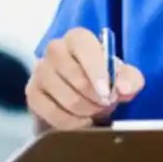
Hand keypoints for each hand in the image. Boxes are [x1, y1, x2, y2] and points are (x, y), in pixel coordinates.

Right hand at [25, 27, 143, 129]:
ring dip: (86, 111)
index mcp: (78, 38)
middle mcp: (55, 49)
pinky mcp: (32, 93)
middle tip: (107, 104)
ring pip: (66, 98)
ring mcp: (40, 71)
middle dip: (97, 98)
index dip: (97, 72)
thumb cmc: (104, 78)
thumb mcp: (124, 76)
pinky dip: (71, 123)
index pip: (84, 48)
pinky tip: (82, 121)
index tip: (108, 93)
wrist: (84, 92)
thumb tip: (123, 88)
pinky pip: (52, 113)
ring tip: (95, 110)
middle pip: (76, 78)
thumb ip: (130, 80)